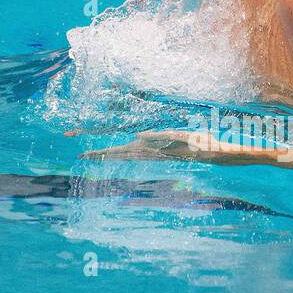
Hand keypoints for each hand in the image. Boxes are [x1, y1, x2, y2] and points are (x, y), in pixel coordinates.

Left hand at [80, 130, 198, 161]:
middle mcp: (147, 153)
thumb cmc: (197, 142)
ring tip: (96, 155)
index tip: (84, 155)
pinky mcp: (157, 152)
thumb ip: (158, 136)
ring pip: (125, 155)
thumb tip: (138, 136)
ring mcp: (152, 154)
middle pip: (118, 155)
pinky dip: (123, 154)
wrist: (210, 153)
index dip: (101, 152)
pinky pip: (135, 154)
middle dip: (99, 154)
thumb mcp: (178, 135)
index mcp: (148, 149)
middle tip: (82, 156)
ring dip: (110, 155)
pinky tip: (122, 153)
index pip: (119, 151)